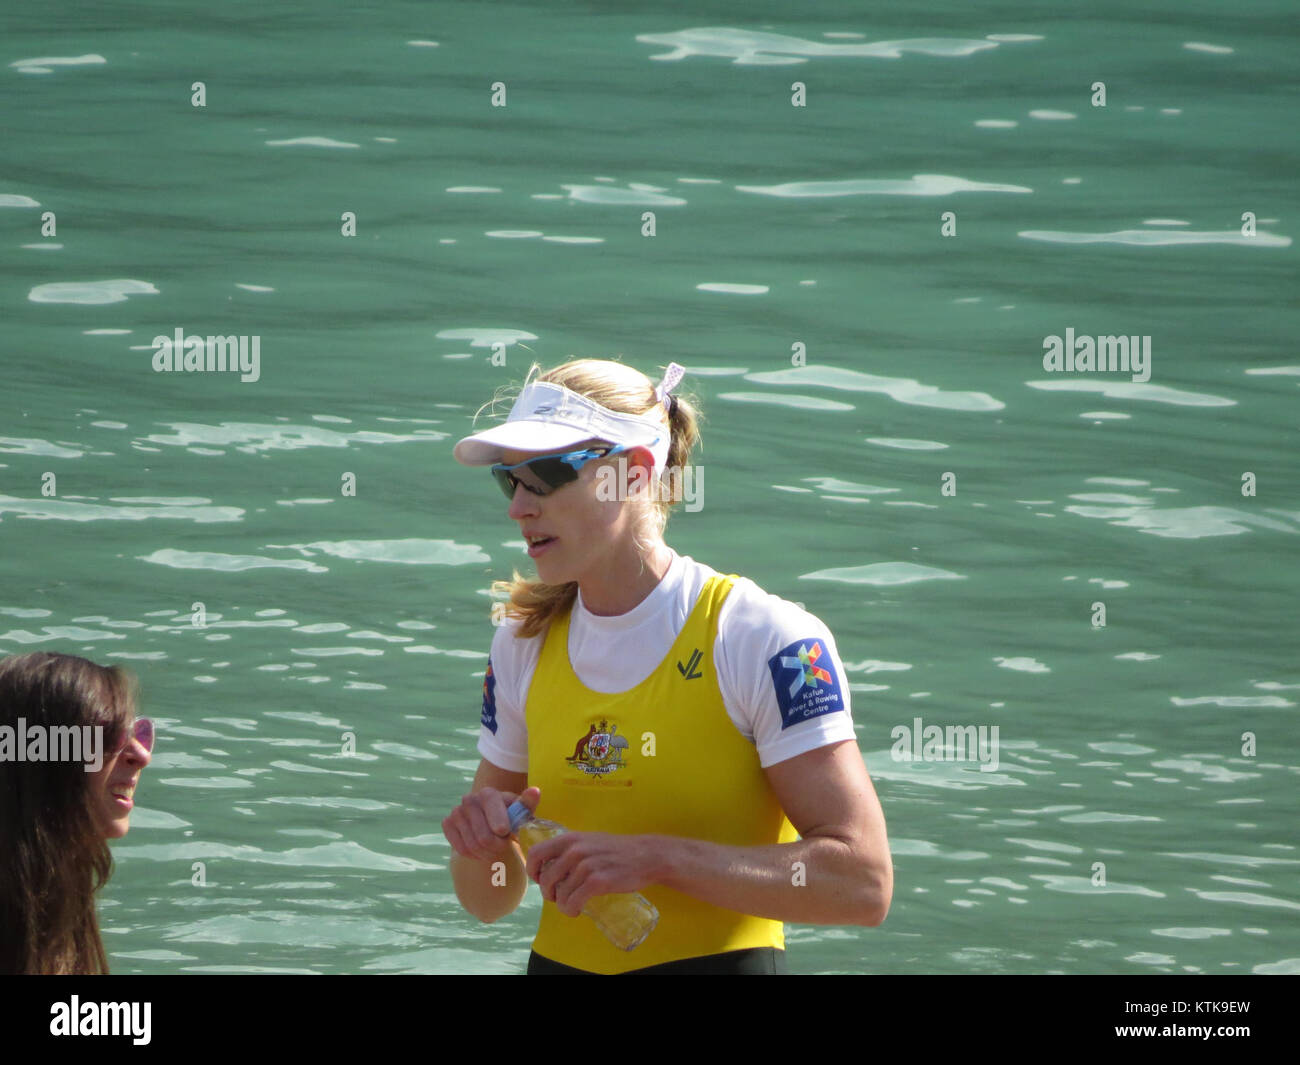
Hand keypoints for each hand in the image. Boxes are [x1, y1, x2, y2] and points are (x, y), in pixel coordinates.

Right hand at [443, 785, 539, 861]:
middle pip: (484, 837)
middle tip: (504, 844)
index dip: (501, 829)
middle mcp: (469, 799)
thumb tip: (534, 791)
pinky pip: (461, 849)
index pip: (493, 816)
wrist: (492, 822)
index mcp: (488, 794)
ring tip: (496, 848)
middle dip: (498, 846)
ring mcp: (456, 811)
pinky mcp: (447, 823)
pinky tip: (482, 849)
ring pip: (472, 846)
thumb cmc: (512, 816)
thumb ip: (528, 803)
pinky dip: (475, 855)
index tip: (506, 833)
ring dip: (488, 853)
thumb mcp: (523, 812)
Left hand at [525, 831, 662, 916]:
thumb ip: (571, 848)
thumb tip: (552, 863)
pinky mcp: (598, 881)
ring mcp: (586, 866)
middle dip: (548, 892)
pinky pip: (573, 901)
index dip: (532, 870)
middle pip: (545, 878)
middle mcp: (575, 850)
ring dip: (561, 905)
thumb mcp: (590, 840)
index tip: (540, 879)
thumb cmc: (617, 850)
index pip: (536, 853)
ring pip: (560, 893)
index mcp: (570, 838)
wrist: (646, 856)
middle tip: (557, 896)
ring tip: (570, 905)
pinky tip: (576, 911)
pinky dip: (571, 910)